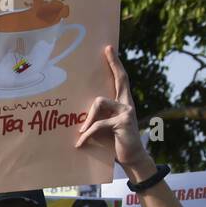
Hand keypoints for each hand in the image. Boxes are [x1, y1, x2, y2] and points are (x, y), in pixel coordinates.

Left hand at [76, 46, 150, 175]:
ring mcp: (126, 111)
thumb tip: (74, 112)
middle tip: (107, 50)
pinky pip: (98, 125)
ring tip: (81, 133)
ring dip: (86, 119)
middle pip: (120, 79)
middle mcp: (126, 103)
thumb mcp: (102, 127)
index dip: (114, 64)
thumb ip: (95, 117)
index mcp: (121, 102)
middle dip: (113, 63)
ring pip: (99, 102)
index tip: (109, 48)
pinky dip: (86, 135)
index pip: (119, 79)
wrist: (130, 158)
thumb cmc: (113, 142)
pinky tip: (80, 143)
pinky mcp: (123, 123)